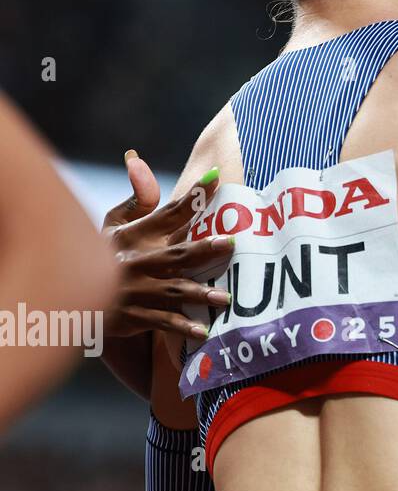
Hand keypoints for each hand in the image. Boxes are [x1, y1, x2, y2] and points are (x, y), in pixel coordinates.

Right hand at [101, 151, 232, 339]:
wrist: (73, 297)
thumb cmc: (107, 253)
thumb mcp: (114, 224)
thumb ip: (137, 198)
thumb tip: (137, 160)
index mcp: (133, 235)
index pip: (167, 211)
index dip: (192, 195)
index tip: (216, 176)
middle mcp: (135, 262)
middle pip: (175, 254)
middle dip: (203, 249)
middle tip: (230, 244)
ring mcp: (134, 291)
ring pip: (171, 291)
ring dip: (198, 295)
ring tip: (225, 298)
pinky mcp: (132, 317)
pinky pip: (161, 321)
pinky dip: (181, 328)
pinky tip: (204, 331)